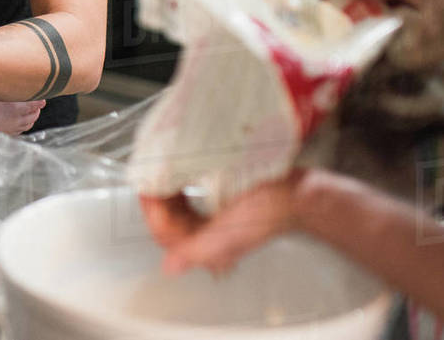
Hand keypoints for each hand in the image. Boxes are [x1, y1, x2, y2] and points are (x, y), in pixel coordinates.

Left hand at [140, 170, 307, 275]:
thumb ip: (198, 250)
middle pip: (170, 226)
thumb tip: (169, 267)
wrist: (296, 195)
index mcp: (211, 250)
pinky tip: (175, 179)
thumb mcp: (230, 232)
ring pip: (177, 214)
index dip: (154, 215)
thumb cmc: (269, 212)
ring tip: (158, 177)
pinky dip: (177, 192)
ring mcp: (215, 225)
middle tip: (148, 181)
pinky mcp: (220, 210)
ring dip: (165, 196)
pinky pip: (188, 204)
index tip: (147, 192)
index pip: (168, 239)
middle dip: (156, 205)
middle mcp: (211, 241)